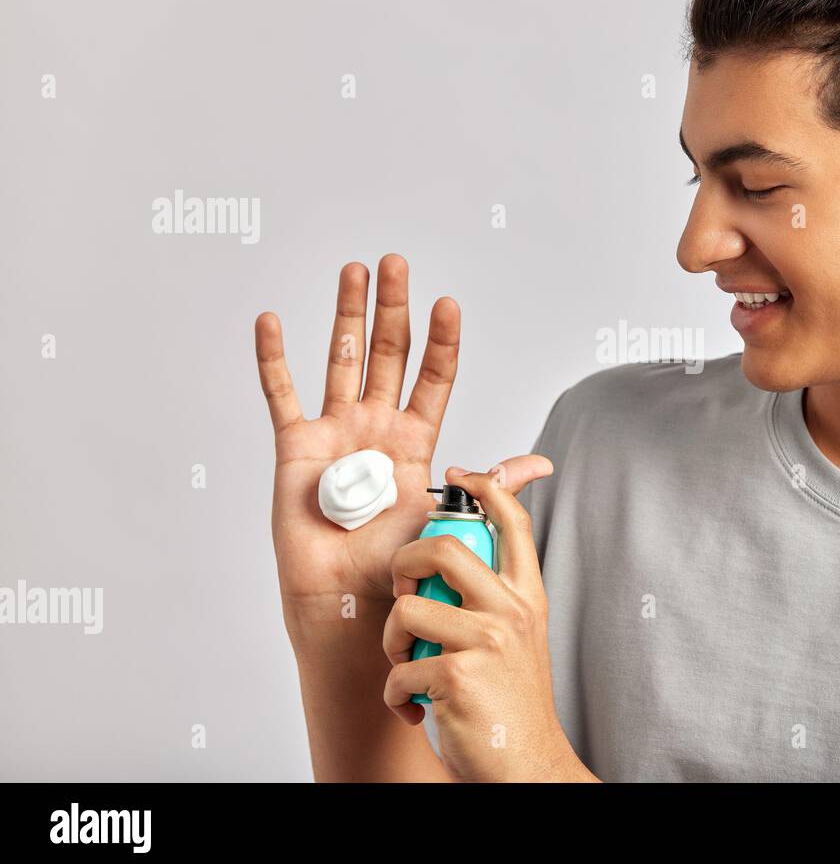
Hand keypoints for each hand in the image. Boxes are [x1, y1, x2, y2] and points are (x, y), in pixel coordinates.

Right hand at [255, 254, 459, 622]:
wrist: (349, 601)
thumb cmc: (397, 566)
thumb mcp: (451, 516)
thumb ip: (492, 483)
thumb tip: (544, 462)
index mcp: (415, 439)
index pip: (432, 377)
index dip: (440, 341)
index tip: (449, 304)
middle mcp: (375, 426)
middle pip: (388, 353)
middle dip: (394, 306)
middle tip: (397, 262)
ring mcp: (334, 432)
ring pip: (342, 358)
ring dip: (347, 314)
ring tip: (354, 270)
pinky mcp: (295, 447)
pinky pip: (281, 395)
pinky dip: (273, 358)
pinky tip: (272, 320)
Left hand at [382, 458, 596, 781]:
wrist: (526, 764)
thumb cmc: (513, 703)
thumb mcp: (519, 637)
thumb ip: (494, 597)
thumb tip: (453, 560)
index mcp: (526, 597)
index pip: (512, 522)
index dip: (488, 486)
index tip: (462, 473)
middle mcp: (510, 612)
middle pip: (445, 548)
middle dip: (405, 562)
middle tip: (404, 589)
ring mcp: (485, 642)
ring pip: (407, 609)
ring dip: (392, 642)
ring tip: (409, 664)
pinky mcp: (456, 677)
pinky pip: (399, 669)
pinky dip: (397, 695)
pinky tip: (418, 708)